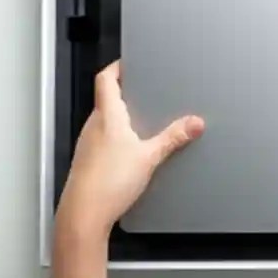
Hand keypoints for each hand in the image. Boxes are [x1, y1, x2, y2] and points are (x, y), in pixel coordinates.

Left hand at [50, 60, 203, 277]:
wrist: (84, 214)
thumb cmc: (108, 184)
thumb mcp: (150, 157)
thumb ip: (173, 138)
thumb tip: (193, 123)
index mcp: (107, 115)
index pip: (106, 78)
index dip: (117, 67)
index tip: (129, 63)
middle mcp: (93, 126)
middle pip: (106, 98)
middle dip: (125, 93)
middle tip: (143, 91)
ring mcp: (88, 143)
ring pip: (104, 120)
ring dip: (121, 117)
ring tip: (142, 121)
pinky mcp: (88, 161)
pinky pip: (103, 140)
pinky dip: (117, 138)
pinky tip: (131, 153)